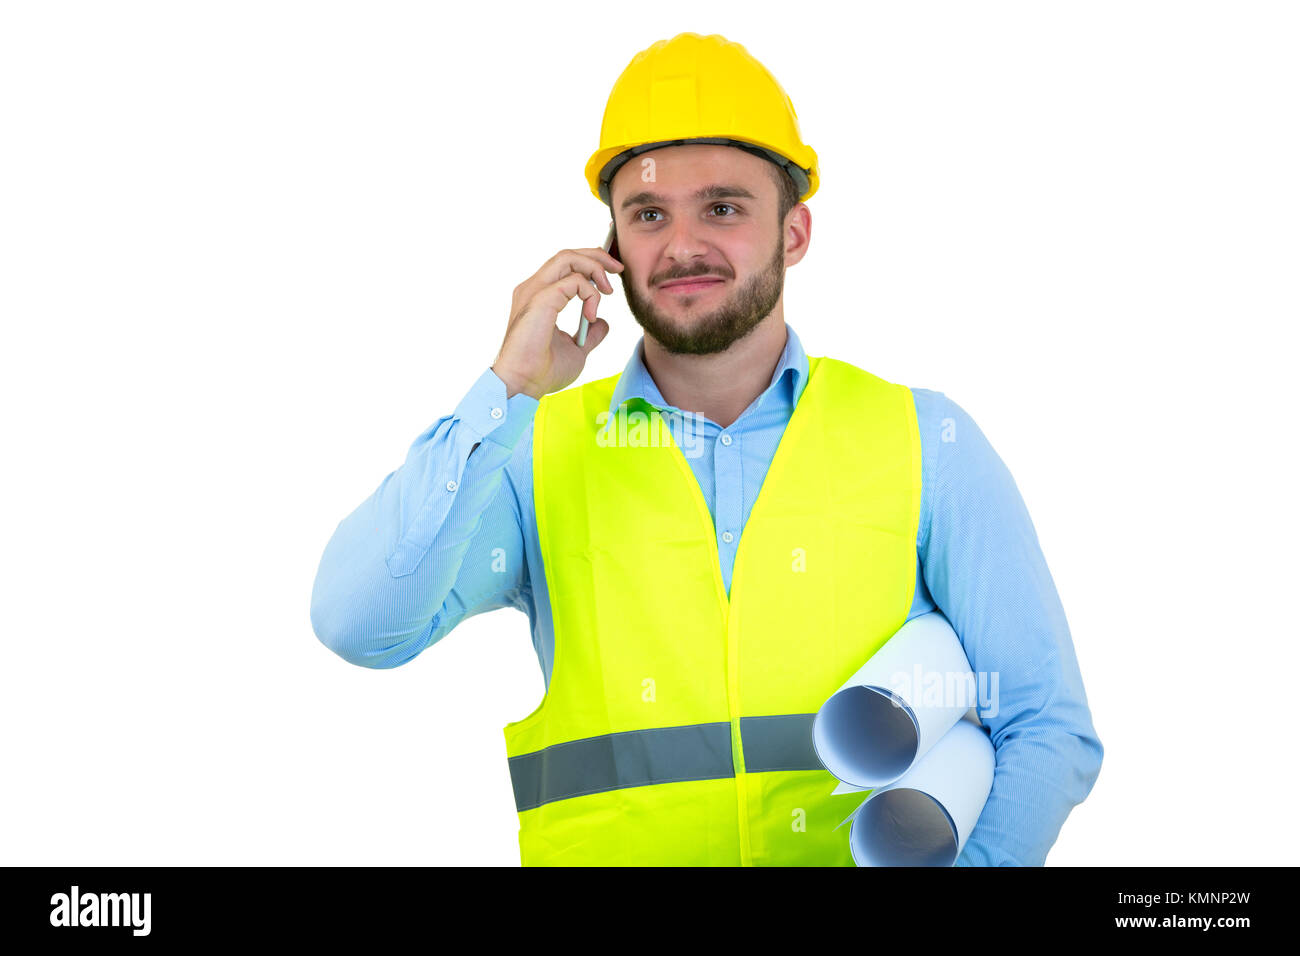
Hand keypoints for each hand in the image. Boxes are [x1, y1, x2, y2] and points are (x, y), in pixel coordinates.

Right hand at [492, 247, 622, 398]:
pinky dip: (590, 294)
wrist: (523, 386)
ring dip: (595, 267)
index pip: (564, 265)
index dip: (590, 262)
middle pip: (567, 255)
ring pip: (568, 258)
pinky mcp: (540, 299)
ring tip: (608, 290)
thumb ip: (590, 333)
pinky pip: (574, 281)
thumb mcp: (576, 349)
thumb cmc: (542, 372)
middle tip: (618, 268)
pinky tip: (591, 315)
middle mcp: (532, 288)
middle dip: (597, 256)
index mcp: (538, 296)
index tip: (612, 274)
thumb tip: (603, 322)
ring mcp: (534, 291)